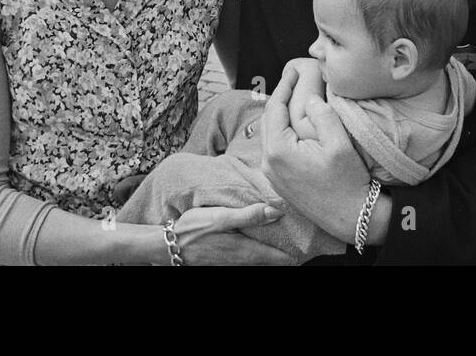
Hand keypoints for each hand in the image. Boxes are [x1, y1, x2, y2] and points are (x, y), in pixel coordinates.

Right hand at [171, 203, 293, 265]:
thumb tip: (278, 212)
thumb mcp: (222, 217)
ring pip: (259, 262)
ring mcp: (231, 262)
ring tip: (285, 247)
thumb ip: (250, 215)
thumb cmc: (194, 229)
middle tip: (301, 244)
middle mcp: (241, 260)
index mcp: (245, 250)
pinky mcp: (223, 260)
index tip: (307, 246)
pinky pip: (247, 260)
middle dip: (286, 254)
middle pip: (270, 262)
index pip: (278, 257)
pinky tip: (257, 247)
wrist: (168, 246)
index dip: (294, 254)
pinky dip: (258, 255)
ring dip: (272, 255)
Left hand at [261, 67, 369, 244]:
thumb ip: (323, 115)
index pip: (274, 108)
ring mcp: (271, 175)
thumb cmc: (348, 182)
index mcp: (278, 151)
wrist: (352, 217)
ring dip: (279, 115)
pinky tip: (293, 125)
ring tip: (293, 98)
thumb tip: (311, 99)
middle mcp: (268, 163)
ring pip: (268, 135)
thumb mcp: (339, 144)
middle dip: (279, 98)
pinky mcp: (278, 182)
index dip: (283, 85)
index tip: (293, 70)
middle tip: (292, 79)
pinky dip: (280, 132)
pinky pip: (273, 149)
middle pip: (267, 121)